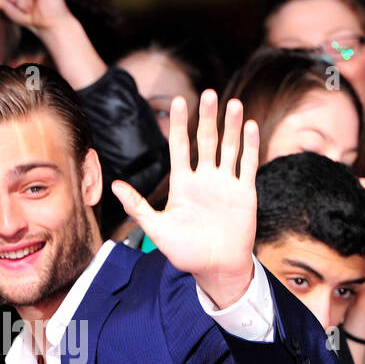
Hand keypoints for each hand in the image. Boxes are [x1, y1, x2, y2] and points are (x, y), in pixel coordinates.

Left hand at [113, 90, 258, 307]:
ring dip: (232, 127)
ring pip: (229, 148)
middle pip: (206, 141)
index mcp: (183, 184)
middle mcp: (204, 178)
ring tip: (234, 104)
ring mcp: (226, 184)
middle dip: (207, 118)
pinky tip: (250, 127)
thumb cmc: (185, 252)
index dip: (179, 124)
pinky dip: (250, 147)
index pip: (179, 146)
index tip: (178, 101)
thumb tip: (114, 186)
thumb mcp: (157, 229)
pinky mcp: (244, 193)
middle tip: (207, 94)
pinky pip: (248, 165)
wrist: (215, 269)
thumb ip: (138, 206)